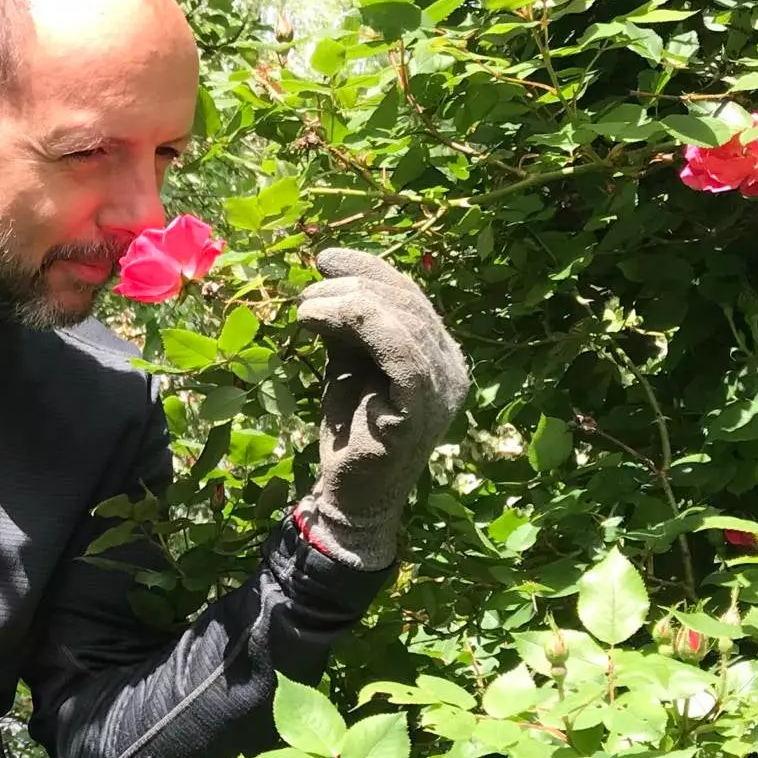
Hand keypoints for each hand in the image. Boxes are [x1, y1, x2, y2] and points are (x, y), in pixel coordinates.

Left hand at [291, 248, 470, 568]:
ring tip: (305, 309)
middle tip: (307, 291)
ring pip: (404, 320)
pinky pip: (402, 353)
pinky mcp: (420, 411)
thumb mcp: (349, 366)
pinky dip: (361, 324)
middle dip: (353, 285)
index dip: (369, 268)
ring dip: (347, 303)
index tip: (323, 260)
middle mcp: (451, 368)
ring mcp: (442, 390)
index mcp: (439, 354)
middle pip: (408, 301)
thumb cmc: (350, 433)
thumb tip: (326, 277)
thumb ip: (350, 327)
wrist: (351, 497)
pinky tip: (318, 322)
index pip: (410, 295)